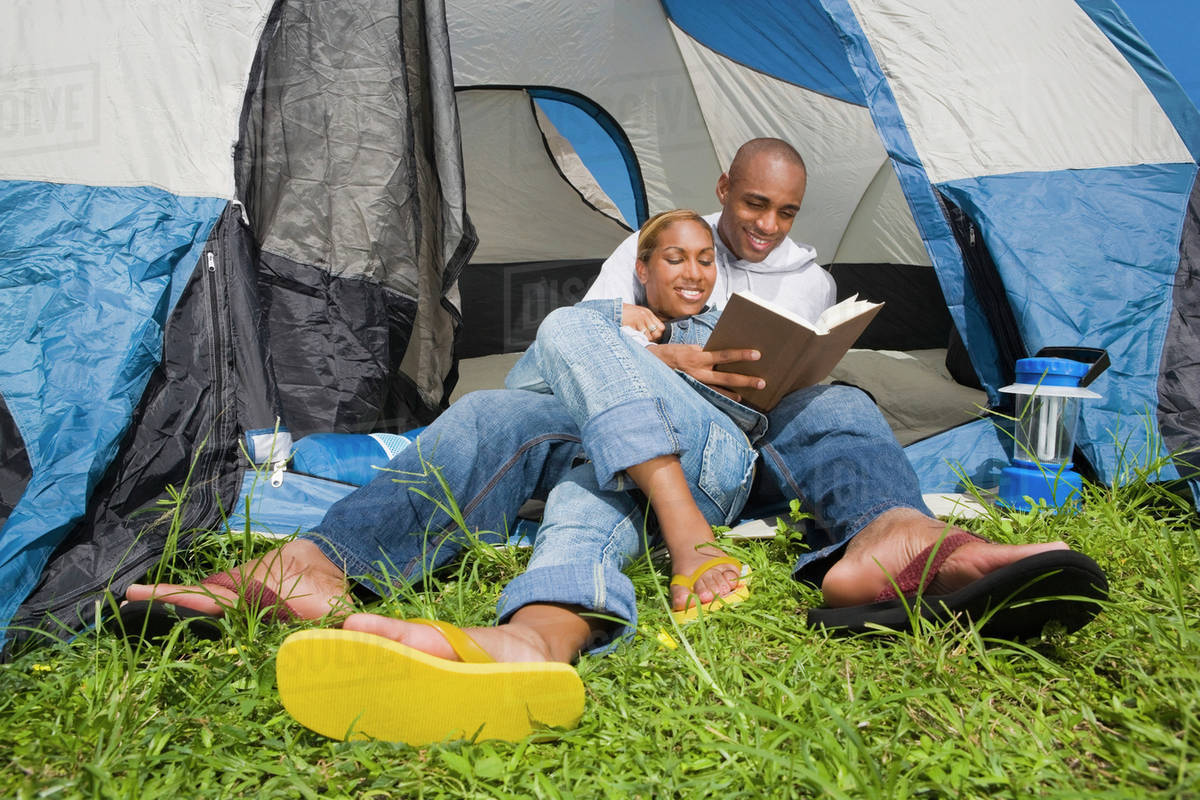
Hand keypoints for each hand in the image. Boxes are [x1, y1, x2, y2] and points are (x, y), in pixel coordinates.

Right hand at [621, 303, 665, 342]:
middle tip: (647, 339)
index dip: (658, 334)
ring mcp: (639, 320)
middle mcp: (646, 317)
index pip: (662, 327)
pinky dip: (638, 338)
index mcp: (648, 314)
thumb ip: (647, 320)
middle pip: (657, 333)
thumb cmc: (626, 312)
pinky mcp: (633, 324)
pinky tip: (634, 337)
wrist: (615, 309)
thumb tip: (654, 330)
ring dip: (644, 339)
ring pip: (648, 336)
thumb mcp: (639, 312)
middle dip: (653, 338)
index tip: (653, 336)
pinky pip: (639, 336)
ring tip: (640, 339)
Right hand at [648, 343, 763, 400]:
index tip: (757, 354)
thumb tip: (722, 355)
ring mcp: (694, 385)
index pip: (724, 355)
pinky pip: (708, 396)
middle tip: (762, 383)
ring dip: (734, 394)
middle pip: (726, 378)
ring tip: (747, 396)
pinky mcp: (690, 392)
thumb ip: (704, 352)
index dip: (741, 355)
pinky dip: (721, 398)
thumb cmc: (671, 354)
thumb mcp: (688, 348)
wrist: (649, 364)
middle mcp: (697, 372)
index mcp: (698, 357)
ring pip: (719, 391)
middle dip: (745, 380)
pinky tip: (732, 400)